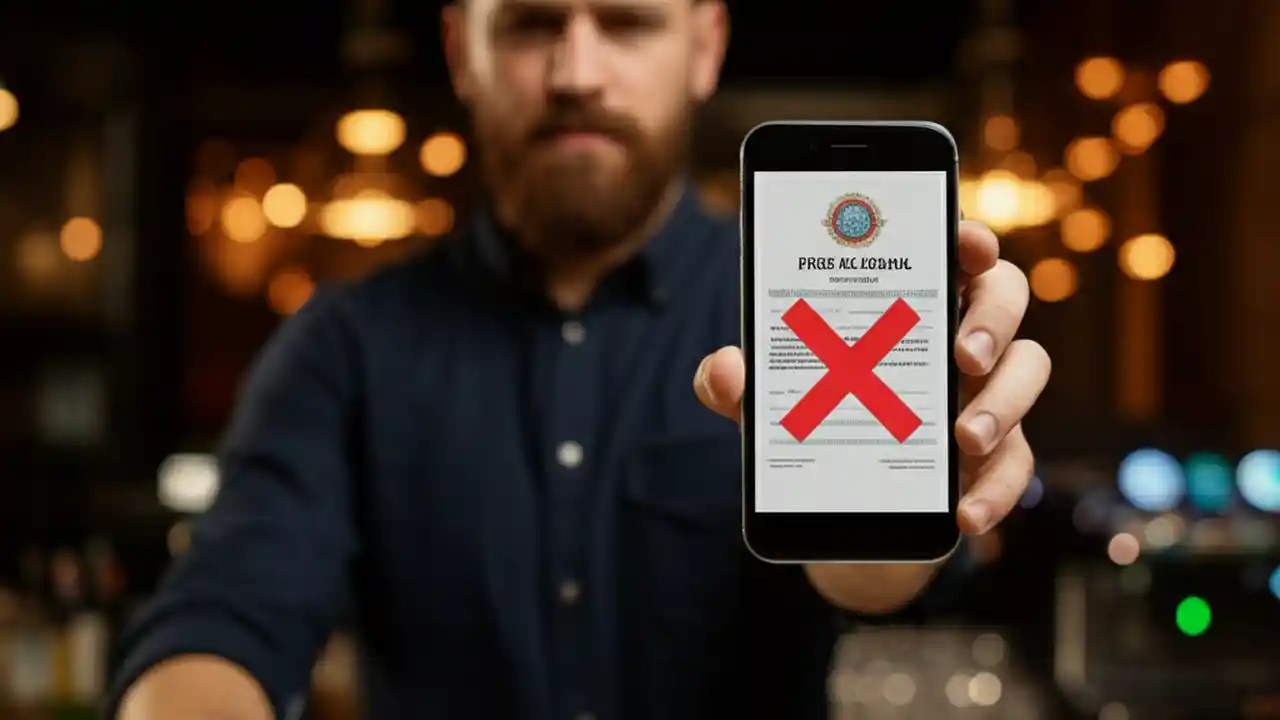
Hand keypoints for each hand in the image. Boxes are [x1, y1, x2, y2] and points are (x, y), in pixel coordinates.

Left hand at [694, 220, 1049, 536]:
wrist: (839, 499)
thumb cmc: (811, 417)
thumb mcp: (765, 400)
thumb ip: (735, 382)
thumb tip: (723, 369)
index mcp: (908, 300)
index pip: (951, 249)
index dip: (967, 238)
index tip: (967, 244)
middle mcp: (955, 333)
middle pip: (1006, 295)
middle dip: (993, 318)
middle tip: (962, 353)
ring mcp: (984, 390)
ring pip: (1028, 370)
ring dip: (1004, 403)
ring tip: (964, 437)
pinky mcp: (995, 451)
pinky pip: (1017, 464)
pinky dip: (995, 489)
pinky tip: (965, 512)